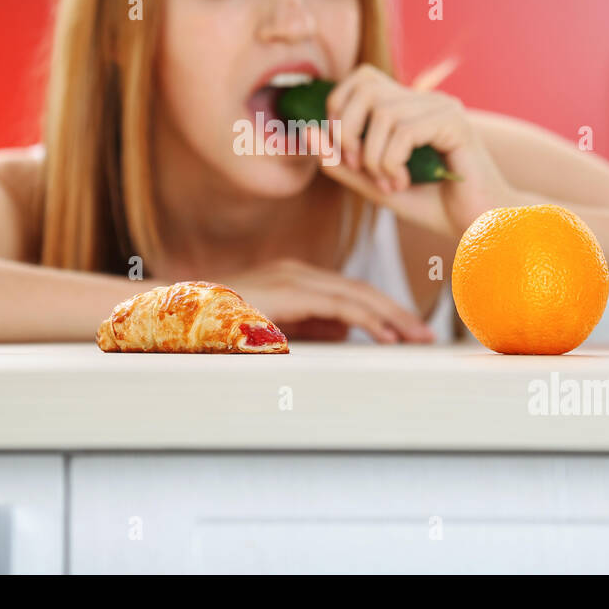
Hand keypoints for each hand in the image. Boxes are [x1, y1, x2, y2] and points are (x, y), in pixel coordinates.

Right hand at [214, 258, 435, 343]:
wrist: (181, 316)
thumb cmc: (219, 325)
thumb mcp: (274, 328)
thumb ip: (307, 326)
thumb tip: (343, 333)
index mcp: (297, 278)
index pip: (351, 293)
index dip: (384, 311)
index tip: (409, 331)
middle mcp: (300, 272)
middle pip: (362, 290)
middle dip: (398, 313)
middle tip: (427, 334)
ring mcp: (295, 277)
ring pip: (357, 295)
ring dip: (391, 316)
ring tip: (416, 336)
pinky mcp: (290, 290)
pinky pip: (339, 304)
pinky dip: (367, 319)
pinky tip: (386, 334)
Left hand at [311, 65, 514, 238]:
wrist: (476, 226)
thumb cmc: (431, 204)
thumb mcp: (374, 183)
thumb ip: (342, 161)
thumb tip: (308, 133)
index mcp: (409, 105)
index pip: (360, 79)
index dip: (339, 111)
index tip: (348, 155)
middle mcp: (426, 99)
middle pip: (366, 88)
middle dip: (349, 131)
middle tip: (362, 169)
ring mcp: (443, 108)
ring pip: (383, 113)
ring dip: (374, 156)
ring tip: (389, 183)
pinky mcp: (456, 124)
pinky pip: (405, 130)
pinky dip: (392, 161)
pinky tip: (403, 181)